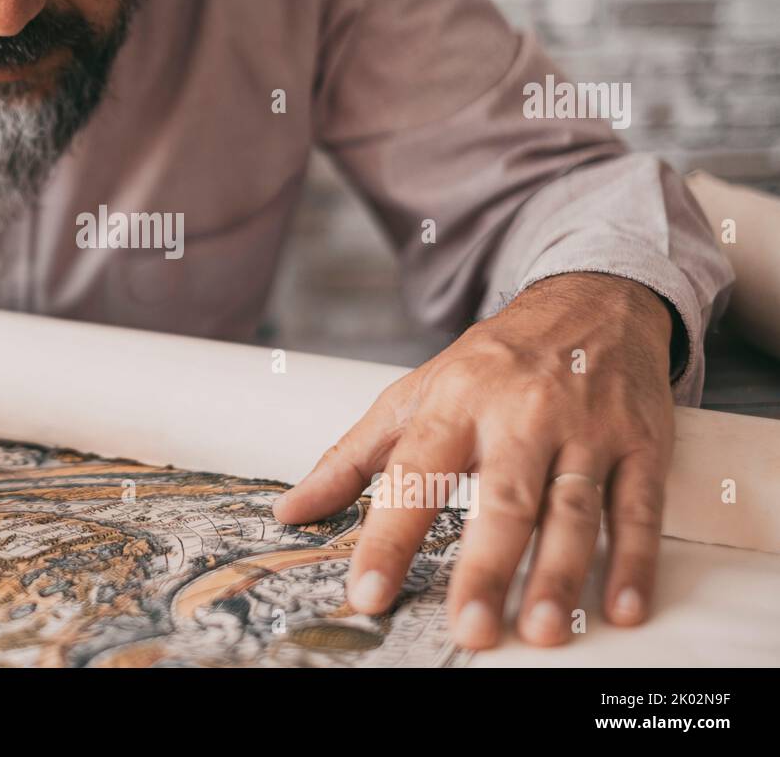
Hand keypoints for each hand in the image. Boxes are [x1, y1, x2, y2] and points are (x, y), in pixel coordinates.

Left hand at [274, 273, 675, 648]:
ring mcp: (584, 429)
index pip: (415, 475)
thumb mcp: (413, 395)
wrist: (589, 301)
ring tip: (541, 629)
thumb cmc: (490, 363)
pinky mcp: (640, 442)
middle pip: (502, 497)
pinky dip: (634, 559)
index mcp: (454, 405)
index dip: (389, 536)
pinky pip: (637, 505)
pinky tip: (622, 606)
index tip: (367, 592)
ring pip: (572, 507)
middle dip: (486, 565)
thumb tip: (289, 511)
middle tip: (470, 628)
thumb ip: (350, 458)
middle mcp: (520, 415)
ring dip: (560, 572)